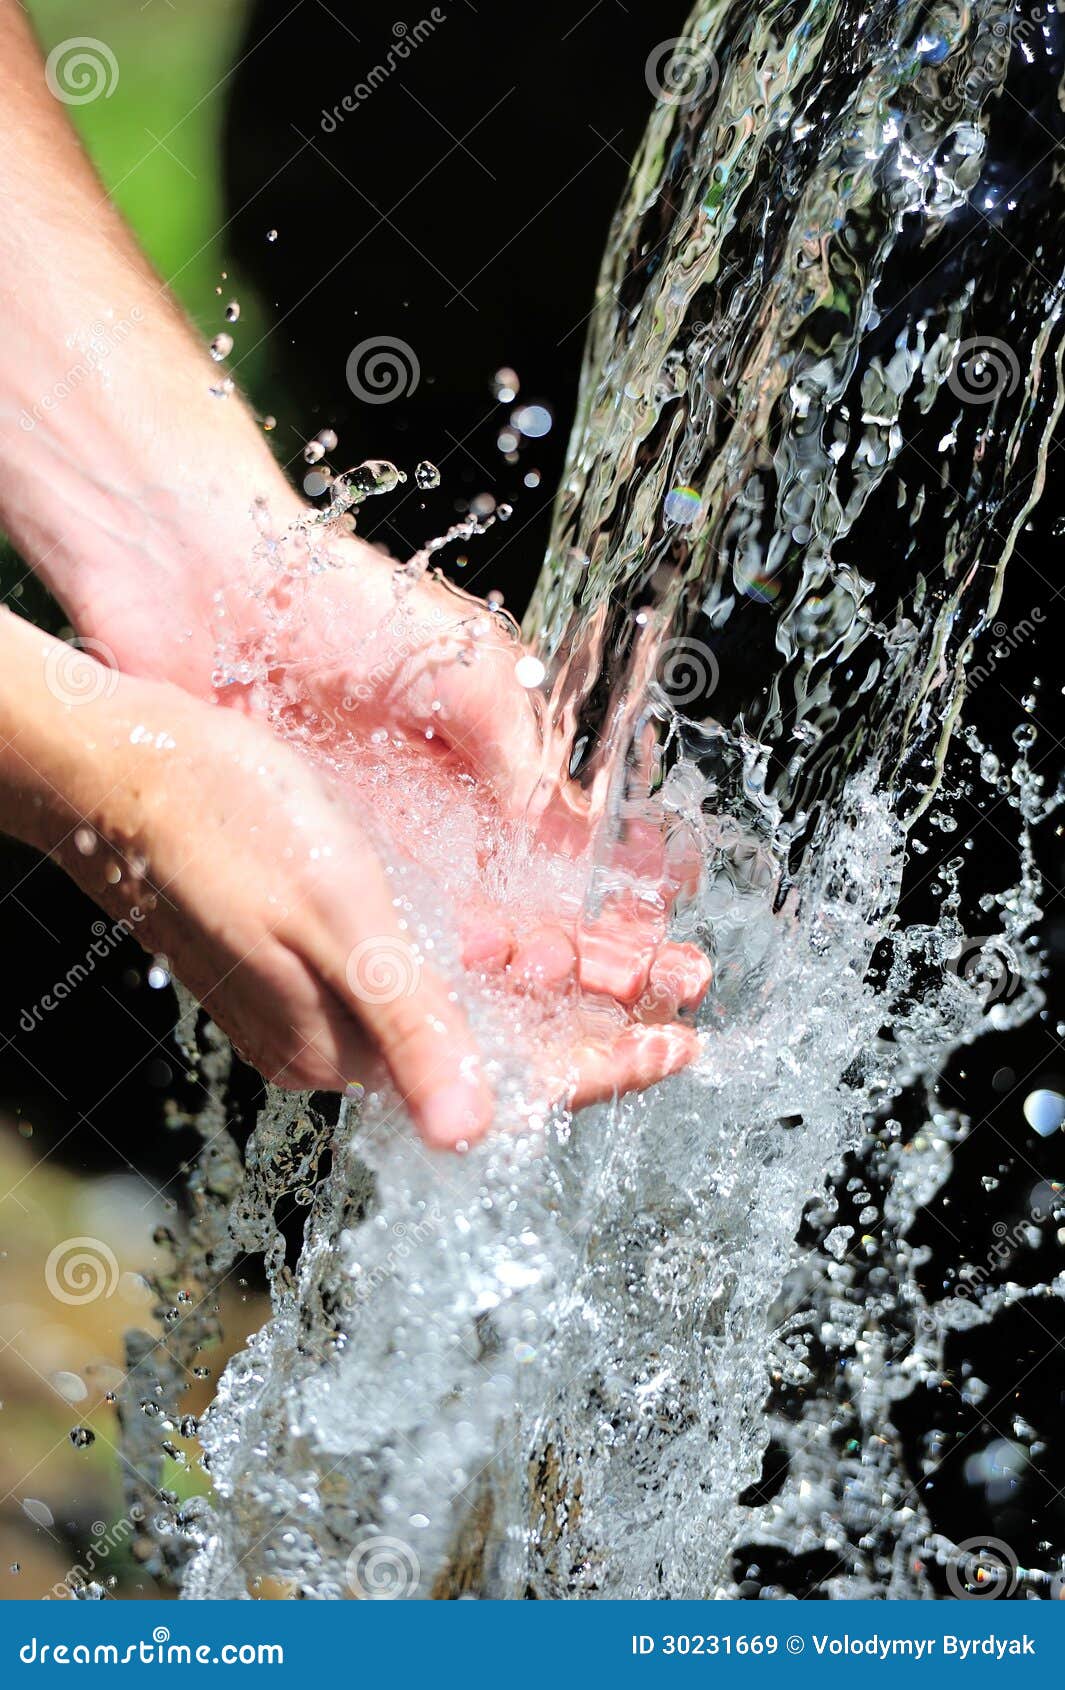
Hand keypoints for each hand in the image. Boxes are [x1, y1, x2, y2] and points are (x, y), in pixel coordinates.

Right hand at [0, 616, 702, 1147]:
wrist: (119, 772)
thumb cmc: (227, 825)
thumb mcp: (338, 923)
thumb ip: (412, 1027)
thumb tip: (474, 1136)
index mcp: (350, 1046)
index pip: (509, 1083)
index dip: (605, 1066)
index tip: (683, 1046)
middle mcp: (341, 1039)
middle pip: (499, 1050)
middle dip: (598, 1022)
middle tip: (686, 986)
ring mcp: (323, 1002)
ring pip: (471, 1009)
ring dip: (556, 987)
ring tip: (636, 959)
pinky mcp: (311, 959)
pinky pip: (429, 975)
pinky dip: (495, 960)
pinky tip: (534, 934)